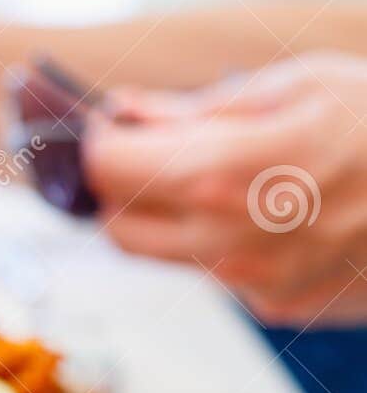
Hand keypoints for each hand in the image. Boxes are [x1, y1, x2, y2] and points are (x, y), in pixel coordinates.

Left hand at [84, 53, 366, 324]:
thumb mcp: (297, 85)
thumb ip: (197, 109)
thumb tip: (126, 112)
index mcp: (226, 172)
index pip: (107, 170)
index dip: (94, 143)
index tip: (104, 124)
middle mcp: (229, 242)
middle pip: (119, 229)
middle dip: (118, 191)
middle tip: (144, 150)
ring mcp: (252, 285)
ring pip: (167, 256)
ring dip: (167, 217)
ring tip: (217, 174)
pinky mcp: (275, 307)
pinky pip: (218, 274)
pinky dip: (221, 240)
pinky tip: (272, 209)